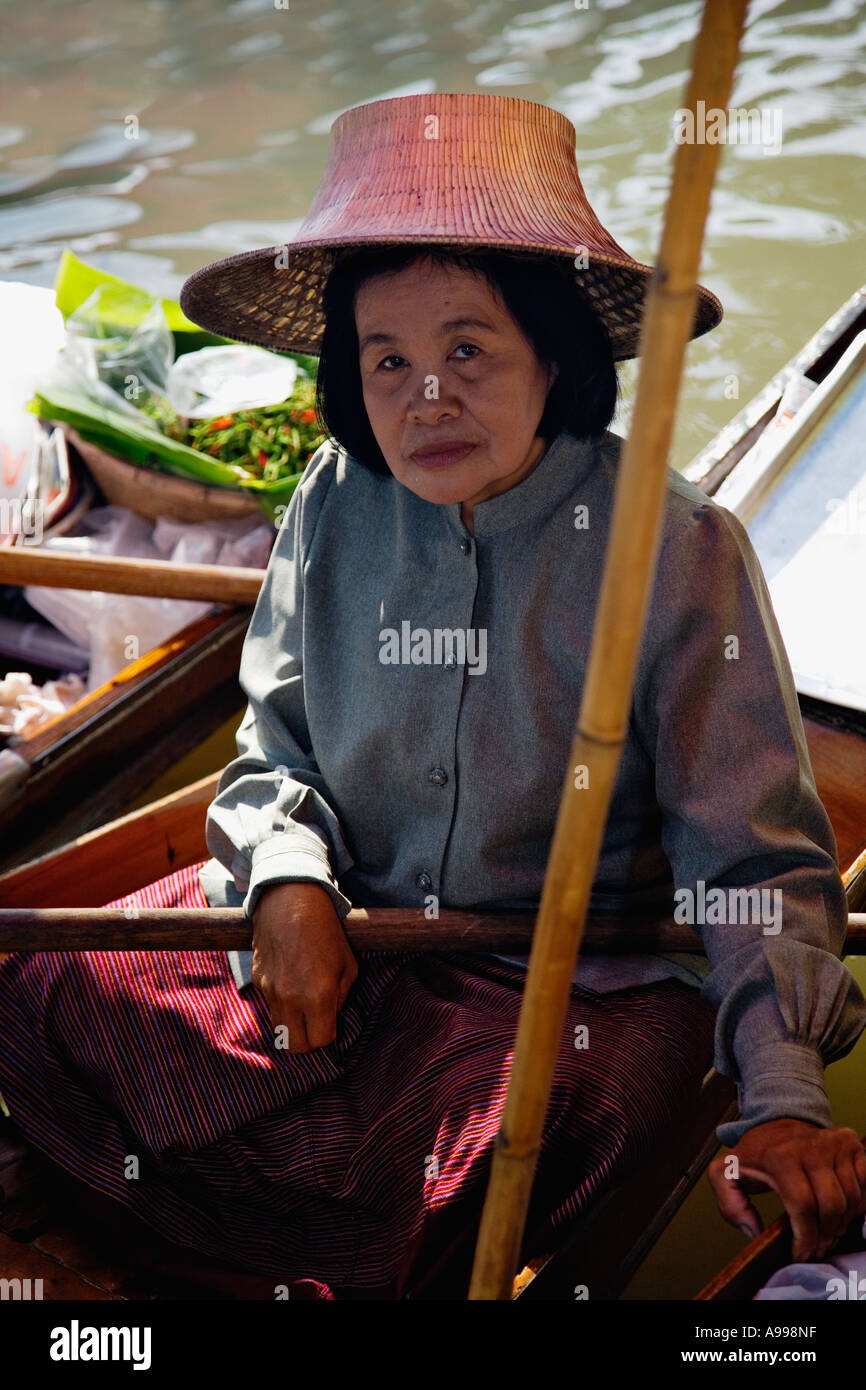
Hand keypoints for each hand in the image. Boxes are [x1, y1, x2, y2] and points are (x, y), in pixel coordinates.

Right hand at [251, 881, 357, 1053]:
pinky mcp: (257, 981)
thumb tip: (332, 1016)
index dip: (329, 1035)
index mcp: (318, 995)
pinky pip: (270, 1005)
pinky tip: (290, 982)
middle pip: (296, 1046)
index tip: (332, 1023)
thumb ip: (342, 997)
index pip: (321, 1041)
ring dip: (292, 1026)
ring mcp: (270, 991)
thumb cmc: (326, 931)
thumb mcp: (348, 964)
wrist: (290, 901)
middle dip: (308, 1041)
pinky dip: (281, 1004)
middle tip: (316, 1025)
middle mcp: (291, 998)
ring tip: (303, 1007)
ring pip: (279, 1029)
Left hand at [708, 1118, 865, 1260]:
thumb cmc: (756, 1152)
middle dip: (825, 1235)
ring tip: (825, 1231)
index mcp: (780, 1156)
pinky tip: (839, 1212)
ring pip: (851, 1200)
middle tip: (816, 1247)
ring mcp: (835, 1143)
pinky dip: (856, 1205)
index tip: (801, 1253)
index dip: (805, 1237)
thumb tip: (752, 1231)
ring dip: (841, 1223)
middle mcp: (812, 1147)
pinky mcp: (852, 1144)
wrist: (778, 1120)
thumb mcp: (726, 1172)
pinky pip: (864, 1186)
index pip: (803, 1206)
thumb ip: (729, 1204)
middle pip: (831, 1206)